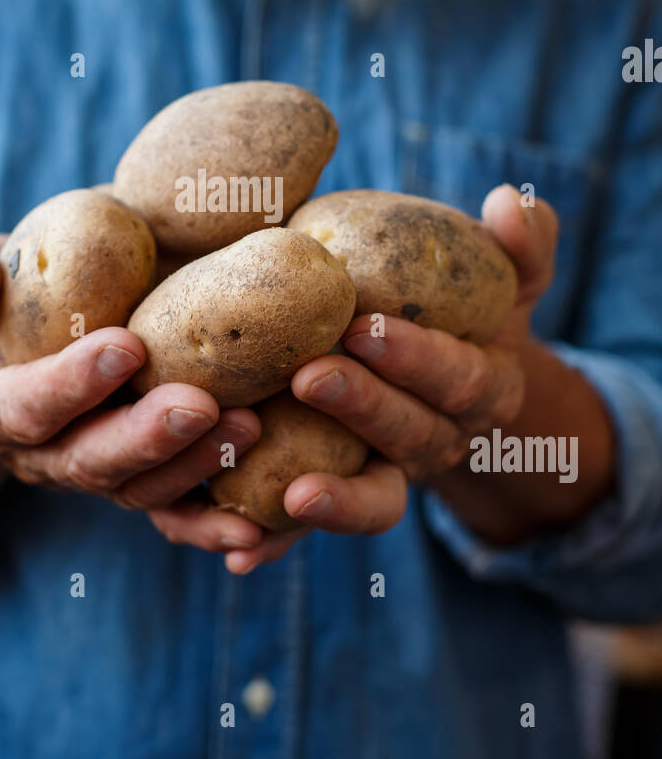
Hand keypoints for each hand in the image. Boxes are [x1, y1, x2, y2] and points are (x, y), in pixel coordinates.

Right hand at [0, 234, 264, 554]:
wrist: (38, 329)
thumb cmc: (6, 291)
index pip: (24, 404)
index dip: (71, 383)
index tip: (127, 345)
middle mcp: (38, 455)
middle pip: (88, 461)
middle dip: (145, 437)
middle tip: (199, 403)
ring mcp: (92, 475)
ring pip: (138, 489)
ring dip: (193, 465)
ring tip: (247, 425)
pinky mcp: (140, 483)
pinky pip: (173, 516)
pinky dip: (212, 526)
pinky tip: (254, 526)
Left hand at [225, 185, 558, 572]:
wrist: (447, 375)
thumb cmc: (467, 312)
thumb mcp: (506, 278)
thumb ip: (521, 244)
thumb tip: (509, 202)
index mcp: (483, 387)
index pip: (456, 378)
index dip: (416, 359)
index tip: (366, 328)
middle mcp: (441, 440)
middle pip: (408, 435)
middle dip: (362, 409)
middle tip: (309, 375)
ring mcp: (393, 475)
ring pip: (372, 498)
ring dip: (334, 500)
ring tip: (291, 494)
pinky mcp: (343, 498)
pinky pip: (314, 534)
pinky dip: (280, 546)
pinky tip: (238, 556)